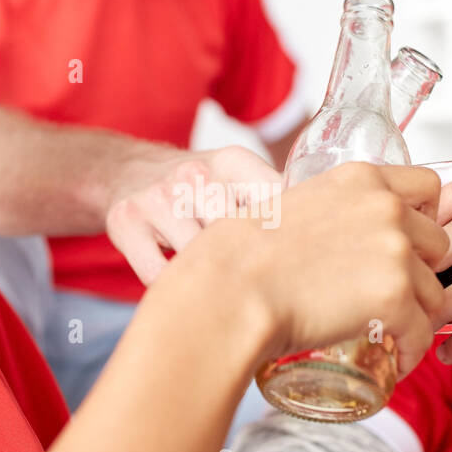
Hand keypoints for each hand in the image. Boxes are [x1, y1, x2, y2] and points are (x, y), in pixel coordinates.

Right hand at [105, 145, 282, 284]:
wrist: (127, 172)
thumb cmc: (196, 186)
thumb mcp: (237, 177)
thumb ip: (276, 200)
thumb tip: (323, 236)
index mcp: (232, 162)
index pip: (274, 203)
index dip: (286, 237)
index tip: (295, 261)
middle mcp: (194, 175)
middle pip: (236, 237)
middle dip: (248, 265)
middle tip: (256, 287)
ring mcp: (158, 199)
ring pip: (199, 258)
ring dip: (211, 279)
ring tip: (220, 288)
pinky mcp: (127, 224)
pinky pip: (160, 275)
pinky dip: (175, 288)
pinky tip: (184, 285)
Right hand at [186, 162, 450, 378]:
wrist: (231, 290)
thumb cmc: (244, 255)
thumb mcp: (294, 205)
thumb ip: (330, 210)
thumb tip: (340, 236)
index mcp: (361, 179)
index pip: (428, 186)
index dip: (425, 217)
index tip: (409, 242)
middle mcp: (386, 208)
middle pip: (438, 242)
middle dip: (421, 270)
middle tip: (396, 294)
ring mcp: (394, 251)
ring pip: (434, 291)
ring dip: (417, 314)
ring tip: (392, 332)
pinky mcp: (394, 296)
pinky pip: (422, 332)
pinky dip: (411, 351)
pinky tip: (394, 359)